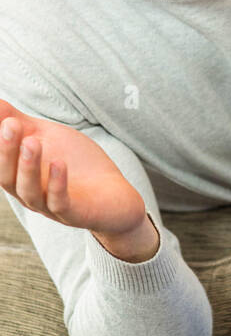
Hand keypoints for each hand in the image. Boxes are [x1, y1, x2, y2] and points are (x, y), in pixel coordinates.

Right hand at [0, 99, 147, 238]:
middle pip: (7, 178)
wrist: (114, 194)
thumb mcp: (47, 137)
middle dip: (6, 152)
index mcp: (18, 177)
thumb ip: (20, 123)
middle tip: (10, 125)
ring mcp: (49, 207)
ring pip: (30, 192)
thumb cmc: (76, 163)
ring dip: (28, 167)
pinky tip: (59, 163)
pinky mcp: (74, 214)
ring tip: (31, 142)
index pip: (0, 164)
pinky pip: (60, 203)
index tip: (3, 120)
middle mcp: (28, 194)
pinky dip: (57, 184)